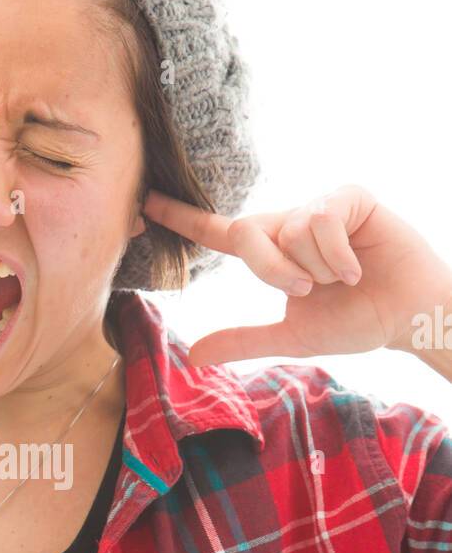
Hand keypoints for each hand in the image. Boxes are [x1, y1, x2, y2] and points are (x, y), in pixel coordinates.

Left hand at [144, 184, 451, 365]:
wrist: (406, 319)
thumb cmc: (354, 321)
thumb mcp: (291, 336)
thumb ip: (242, 340)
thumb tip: (192, 355)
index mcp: (272, 251)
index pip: (219, 232)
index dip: (182, 218)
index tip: (145, 203)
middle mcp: (289, 223)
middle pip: (248, 234)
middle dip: (271, 270)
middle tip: (307, 290)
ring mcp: (318, 206)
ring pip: (288, 230)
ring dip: (315, 266)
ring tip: (343, 277)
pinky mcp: (349, 197)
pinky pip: (320, 219)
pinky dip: (336, 254)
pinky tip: (356, 267)